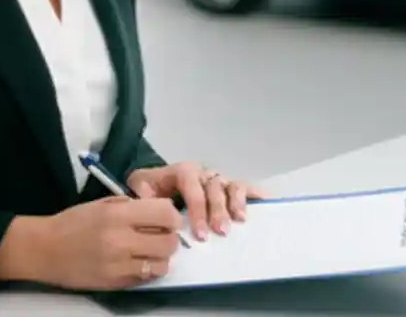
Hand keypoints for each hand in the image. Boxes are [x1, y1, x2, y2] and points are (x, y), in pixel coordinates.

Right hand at [34, 196, 183, 290]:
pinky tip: (138, 263)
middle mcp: (121, 240)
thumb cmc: (73, 223)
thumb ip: (132, 207)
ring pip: (162, 264)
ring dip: (161, 258)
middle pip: (169, 242)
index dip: (172, 215)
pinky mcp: (115, 283)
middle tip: (161, 236)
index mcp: (118, 214)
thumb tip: (160, 210)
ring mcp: (118, 265)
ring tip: (150, 252)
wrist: (44, 250)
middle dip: (170, 238)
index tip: (167, 218)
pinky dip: (148, 271)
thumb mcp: (103, 204)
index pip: (165, 213)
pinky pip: (146, 278)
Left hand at [127, 162, 266, 240]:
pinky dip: (254, 193)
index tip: (199, 233)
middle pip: (214, 188)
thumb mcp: (140, 188)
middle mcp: (203, 173)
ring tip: (240, 221)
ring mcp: (216, 179)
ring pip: (231, 185)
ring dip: (236, 203)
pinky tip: (266, 202)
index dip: (197, 208)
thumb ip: (143, 195)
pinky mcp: (227, 187)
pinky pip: (243, 186)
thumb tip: (150, 203)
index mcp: (183, 171)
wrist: (153, 183)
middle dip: (218, 210)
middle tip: (220, 232)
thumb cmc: (149, 187)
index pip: (192, 186)